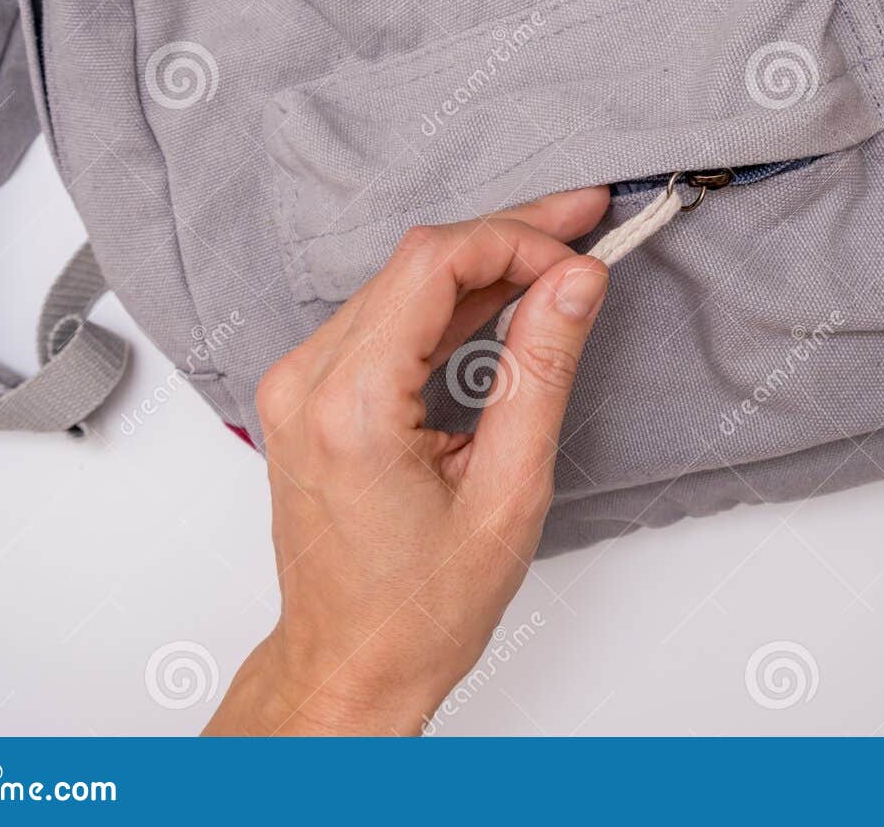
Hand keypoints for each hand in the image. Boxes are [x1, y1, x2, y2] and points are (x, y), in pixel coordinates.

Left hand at [206, 187, 610, 734]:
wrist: (350, 663)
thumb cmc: (421, 607)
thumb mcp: (508, 491)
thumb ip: (542, 370)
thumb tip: (576, 282)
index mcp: (350, 403)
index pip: (434, 262)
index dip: (518, 240)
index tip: (582, 252)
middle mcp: (306, 381)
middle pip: (416, 261)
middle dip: (509, 238)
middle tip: (585, 219)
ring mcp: (297, 385)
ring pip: (400, 282)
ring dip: (483, 265)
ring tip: (559, 255)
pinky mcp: (307, 394)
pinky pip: (382, 317)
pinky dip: (448, 302)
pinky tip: (504, 298)